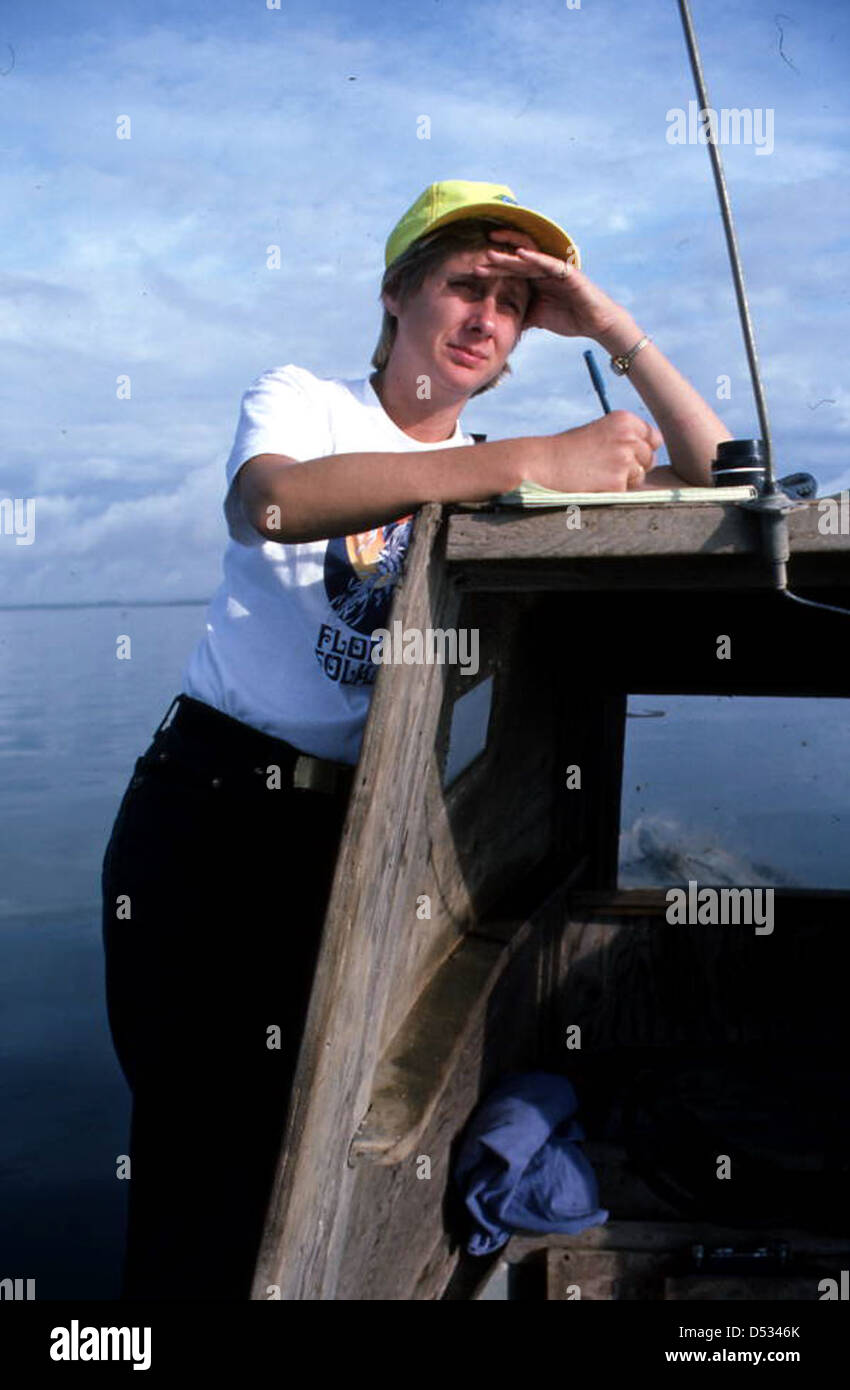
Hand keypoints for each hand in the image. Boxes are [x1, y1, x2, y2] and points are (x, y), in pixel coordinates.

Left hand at [474, 226, 628, 340]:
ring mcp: (555, 269)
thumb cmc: (570, 318)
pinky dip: (535, 257)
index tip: (474, 272)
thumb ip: (522, 316)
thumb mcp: (538, 318)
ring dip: (510, 257)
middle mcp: (543, 271)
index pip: (512, 272)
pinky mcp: (567, 272)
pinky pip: (549, 262)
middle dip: (497, 261)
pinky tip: (520, 254)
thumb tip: (501, 327)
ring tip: (492, 254)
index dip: (494, 271)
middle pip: (516, 263)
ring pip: (529, 259)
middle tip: (476, 262)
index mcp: (536, 280)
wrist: (595, 323)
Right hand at [535, 411, 663, 491]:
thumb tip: (650, 453)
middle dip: (636, 465)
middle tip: (608, 467)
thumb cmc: (568, 449)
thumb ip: (625, 438)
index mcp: (625, 420)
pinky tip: (594, 483)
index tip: (626, 454)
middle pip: (650, 458)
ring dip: (625, 479)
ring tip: (598, 474)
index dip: (642, 448)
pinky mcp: (618, 482)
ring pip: (640, 476)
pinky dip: (612, 490)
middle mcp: (629, 437)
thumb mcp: (599, 431)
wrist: (544, 463)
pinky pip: (626, 490)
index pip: (654, 437)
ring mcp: (625, 460)